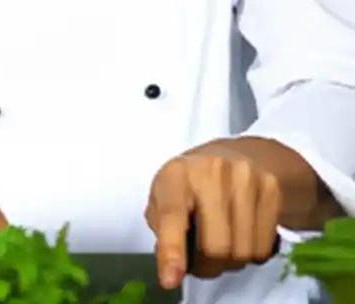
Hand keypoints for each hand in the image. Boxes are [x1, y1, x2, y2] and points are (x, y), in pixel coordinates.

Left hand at [146, 143, 282, 289]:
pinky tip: (241, 237)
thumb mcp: (163, 198)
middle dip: (207, 267)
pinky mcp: (271, 189)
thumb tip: (174, 269)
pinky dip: (251, 255)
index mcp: (175, 176)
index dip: (172, 251)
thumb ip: (163, 231)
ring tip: (221, 247)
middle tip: (201, 263)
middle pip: (216, 247)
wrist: (233, 155)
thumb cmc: (188, 184)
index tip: (171, 278)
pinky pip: (264, 247)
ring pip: (243, 251)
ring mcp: (245, 178)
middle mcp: (211, 172)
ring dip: (230, 263)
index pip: (172, 217)